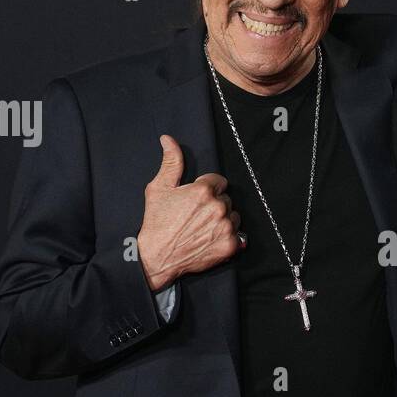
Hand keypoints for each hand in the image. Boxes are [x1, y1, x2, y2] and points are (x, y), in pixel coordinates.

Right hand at [137, 134, 242, 290]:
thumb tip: (168, 139)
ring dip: (223, 220)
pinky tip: (211, 239)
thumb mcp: (159, 188)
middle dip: (215, 204)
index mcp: (203, 190)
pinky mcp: (230, 245)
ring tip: (204, 228)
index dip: (207, 190)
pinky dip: (228, 237)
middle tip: (197, 216)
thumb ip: (171, 162)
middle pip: (226, 198)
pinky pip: (239, 235)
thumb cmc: (157, 223)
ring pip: (234, 216)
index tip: (197, 200)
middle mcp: (217, 207)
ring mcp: (225, 227)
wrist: (157, 257)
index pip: (219, 181)